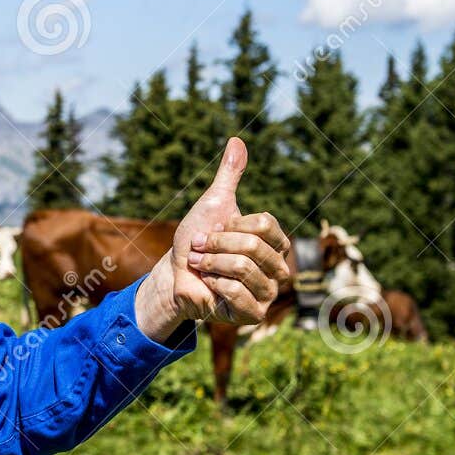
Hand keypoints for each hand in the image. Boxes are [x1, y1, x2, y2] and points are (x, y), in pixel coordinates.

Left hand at [134, 137, 291, 340]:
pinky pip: (238, 293)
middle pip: (253, 247)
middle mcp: (279, 268)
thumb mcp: (213, 202)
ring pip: (244, 268)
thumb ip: (230, 174)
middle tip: (200, 249)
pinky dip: (215, 285)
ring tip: (201, 267)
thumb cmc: (197, 239)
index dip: (231, 224)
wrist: (175, 273)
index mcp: (275, 242)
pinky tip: (209, 285)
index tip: (213, 229)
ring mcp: (268, 293)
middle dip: (216, 245)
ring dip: (211, 264)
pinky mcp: (253, 315)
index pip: (264, 224)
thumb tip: (237, 140)